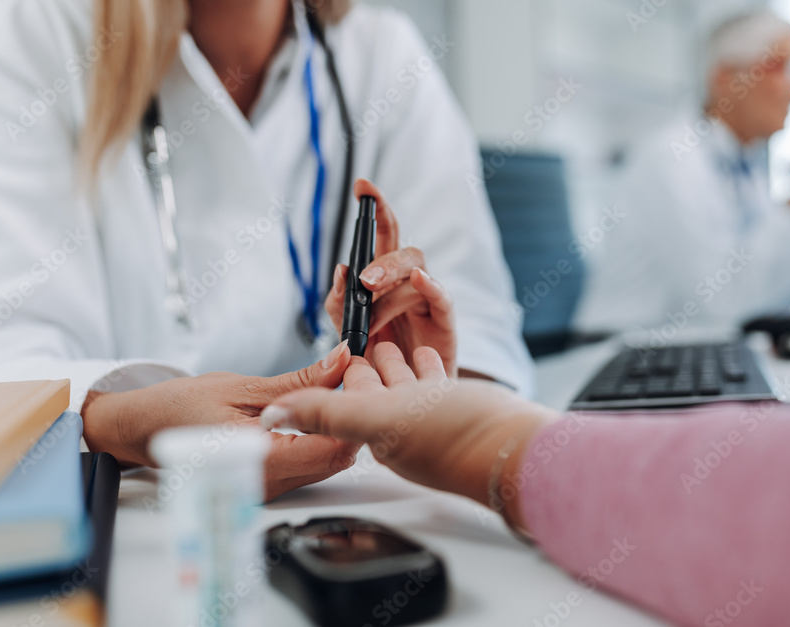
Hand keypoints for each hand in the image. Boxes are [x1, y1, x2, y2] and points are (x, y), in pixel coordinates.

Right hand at [81, 341, 359, 499]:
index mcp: (258, 457)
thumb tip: (341, 361)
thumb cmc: (178, 407)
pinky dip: (315, 444)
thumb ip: (299, 381)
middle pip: (335, 460)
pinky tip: (305, 418)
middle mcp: (265, 483)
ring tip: (324, 397)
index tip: (358, 385)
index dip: (352, 416)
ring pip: (325, 466)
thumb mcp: (242, 385)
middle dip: (348, 423)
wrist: (141, 432)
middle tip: (347, 386)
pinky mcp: (265, 489)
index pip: (331, 449)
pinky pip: (306, 469)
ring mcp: (266, 490)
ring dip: (333, 433)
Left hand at [260, 343, 558, 526]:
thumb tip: (272, 417)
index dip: (339, 368)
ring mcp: (434, 419)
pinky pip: (438, 384)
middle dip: (365, 363)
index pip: (349, 392)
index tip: (329, 348)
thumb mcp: (378, 418)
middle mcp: (403, 426)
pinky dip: (429, 367)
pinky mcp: (463, 410)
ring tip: (387, 342)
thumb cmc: (454, 437)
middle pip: (377, 387)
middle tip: (355, 340)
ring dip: (396, 361)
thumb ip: (324, 412)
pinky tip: (430, 357)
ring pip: (407, 383)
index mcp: (377, 430)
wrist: (517, 448)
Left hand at [325, 178, 456, 376]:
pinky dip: (431, 286)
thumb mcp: (347, 330)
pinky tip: (418, 281)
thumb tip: (341, 271)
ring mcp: (428, 299)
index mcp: (384, 277)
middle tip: (363, 280)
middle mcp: (408, 282)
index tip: (362, 185)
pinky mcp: (444, 322)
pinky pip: (443, 298)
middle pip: (403, 248)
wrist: (398, 401)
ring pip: (416, 271)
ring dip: (391, 288)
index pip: (382, 235)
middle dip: (383, 254)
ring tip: (372, 309)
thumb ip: (340, 303)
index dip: (376, 207)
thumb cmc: (376, 362)